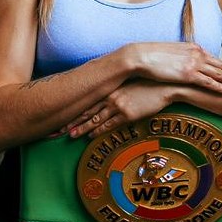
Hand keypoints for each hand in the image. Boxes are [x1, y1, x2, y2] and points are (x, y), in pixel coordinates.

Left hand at [64, 80, 180, 138]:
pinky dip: (99, 131)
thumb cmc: (147, 85)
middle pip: (87, 110)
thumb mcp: (128, 85)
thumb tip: (108, 98)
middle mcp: (111, 97)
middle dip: (73, 120)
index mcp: (110, 89)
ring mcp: (118, 106)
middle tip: (59, 128)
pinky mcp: (127, 115)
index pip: (87, 101)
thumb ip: (117, 91)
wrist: (163, 87)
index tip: (63, 115)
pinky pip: (109, 125)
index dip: (75, 109)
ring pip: (95, 119)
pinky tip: (90, 136)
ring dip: (82, 128)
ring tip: (71, 135)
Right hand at [124, 42, 221, 94]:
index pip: (212, 58)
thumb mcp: (170, 53)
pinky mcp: (188, 74)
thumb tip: (182, 65)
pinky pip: (207, 82)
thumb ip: (180, 58)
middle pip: (220, 64)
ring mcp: (193, 64)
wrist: (140, 56)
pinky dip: (218, 87)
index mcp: (192, 47)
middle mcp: (196, 54)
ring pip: (218, 73)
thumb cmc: (151, 56)